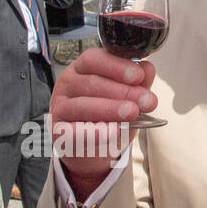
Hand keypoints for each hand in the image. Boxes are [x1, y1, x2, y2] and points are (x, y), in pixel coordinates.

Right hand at [50, 48, 156, 200]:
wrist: (92, 148)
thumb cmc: (108, 116)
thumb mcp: (126, 98)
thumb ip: (136, 84)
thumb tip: (148, 69)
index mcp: (83, 68)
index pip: (95, 59)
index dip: (117, 67)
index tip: (139, 76)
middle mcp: (68, 83)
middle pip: (92, 83)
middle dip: (123, 92)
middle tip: (146, 101)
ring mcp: (60, 107)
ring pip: (82, 105)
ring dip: (110, 109)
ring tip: (132, 113)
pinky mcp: (58, 131)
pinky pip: (74, 131)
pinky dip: (94, 132)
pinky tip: (111, 131)